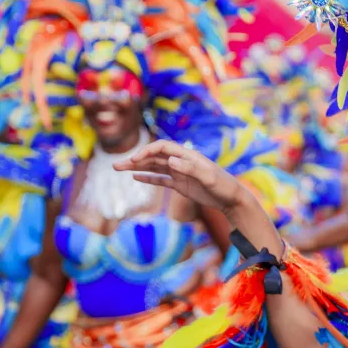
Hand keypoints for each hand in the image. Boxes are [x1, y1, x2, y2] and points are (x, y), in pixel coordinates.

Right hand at [116, 140, 249, 214]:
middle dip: (135, 159)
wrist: (232, 200)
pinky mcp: (180, 184)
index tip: (135, 159)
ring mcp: (180, 173)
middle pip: (154, 157)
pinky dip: (148, 177)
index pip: (162, 147)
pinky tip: (135, 177)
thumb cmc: (224, 186)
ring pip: (154, 167)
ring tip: (118, 169)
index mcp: (188, 156)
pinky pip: (161, 179)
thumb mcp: (209, 178)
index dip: (147, 151)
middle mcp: (181, 161)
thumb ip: (190, 168)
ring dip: (137, 167)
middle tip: (115, 165)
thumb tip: (170, 160)